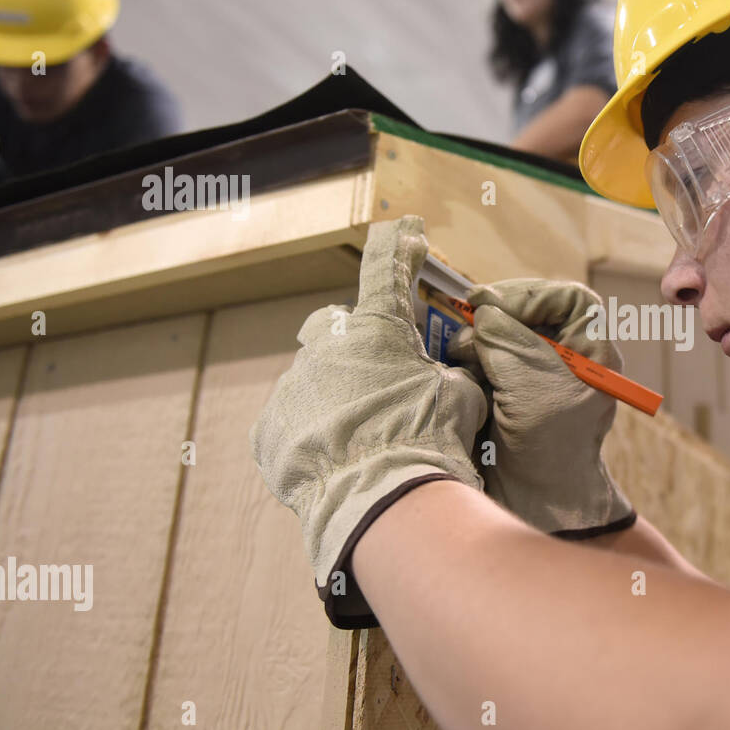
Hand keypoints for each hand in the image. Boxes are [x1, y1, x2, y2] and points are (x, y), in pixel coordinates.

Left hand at [249, 216, 487, 626]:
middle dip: (352, 342)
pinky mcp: (268, 429)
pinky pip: (292, 424)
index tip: (405, 230)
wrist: (379, 498)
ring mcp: (292, 386)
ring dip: (334, 399)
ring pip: (313, 381)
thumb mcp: (461, 398)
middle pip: (334, 327)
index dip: (399, 246)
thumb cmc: (428, 438)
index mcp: (377, 327)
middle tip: (377, 375)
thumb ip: (449, 375)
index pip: (387, 267)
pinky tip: (337, 461)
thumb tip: (449, 376)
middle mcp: (326, 345)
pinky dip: (312, 437)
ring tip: (362, 441)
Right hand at [448, 278, 635, 537]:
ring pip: (503, 334)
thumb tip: (483, 311)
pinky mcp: (508, 389)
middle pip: (531, 311)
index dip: (532, 294)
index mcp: (592, 352)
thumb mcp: (530, 380)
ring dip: (478, 340)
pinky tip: (463, 375)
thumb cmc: (550, 442)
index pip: (569, 299)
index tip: (496, 306)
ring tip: (463, 357)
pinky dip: (471, 360)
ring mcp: (535, 374)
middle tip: (470, 323)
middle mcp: (566, 357)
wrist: (536, 500)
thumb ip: (506, 337)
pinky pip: (486, 359)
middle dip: (498, 317)